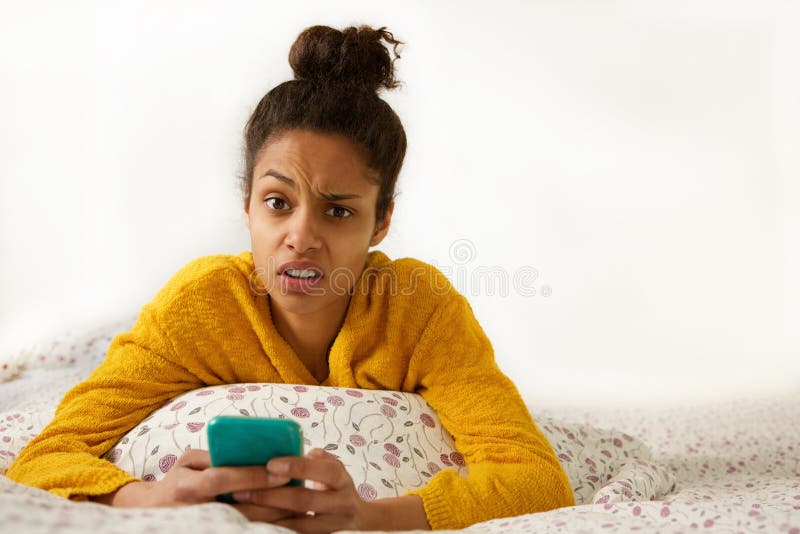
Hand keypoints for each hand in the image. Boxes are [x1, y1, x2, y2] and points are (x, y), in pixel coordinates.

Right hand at [98, 449, 296, 522]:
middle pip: (240, 507)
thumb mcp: (188, 461)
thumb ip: (215, 456)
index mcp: (187, 486)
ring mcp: (204, 527)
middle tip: (300, 492)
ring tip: (298, 508)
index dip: (254, 476)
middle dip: (272, 500)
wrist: (153, 512)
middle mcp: (194, 510)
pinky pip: (242, 532)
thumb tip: (251, 452)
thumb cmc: (176, 480)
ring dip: (273, 518)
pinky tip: (283, 521)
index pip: (224, 479)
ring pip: (245, 525)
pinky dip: (263, 528)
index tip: (282, 473)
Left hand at [231, 449, 429, 532]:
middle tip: (241, 490)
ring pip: (298, 524)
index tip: (271, 464)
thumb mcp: (331, 467)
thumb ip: (313, 459)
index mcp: (342, 479)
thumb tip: (285, 450)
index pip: (324, 470)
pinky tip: (255, 524)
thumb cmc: (335, 486)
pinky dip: (275, 529)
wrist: (359, 519)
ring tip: (241, 509)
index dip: (298, 467)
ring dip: (267, 517)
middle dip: (271, 496)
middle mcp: (342, 504)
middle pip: (305, 501)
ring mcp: (333, 526)